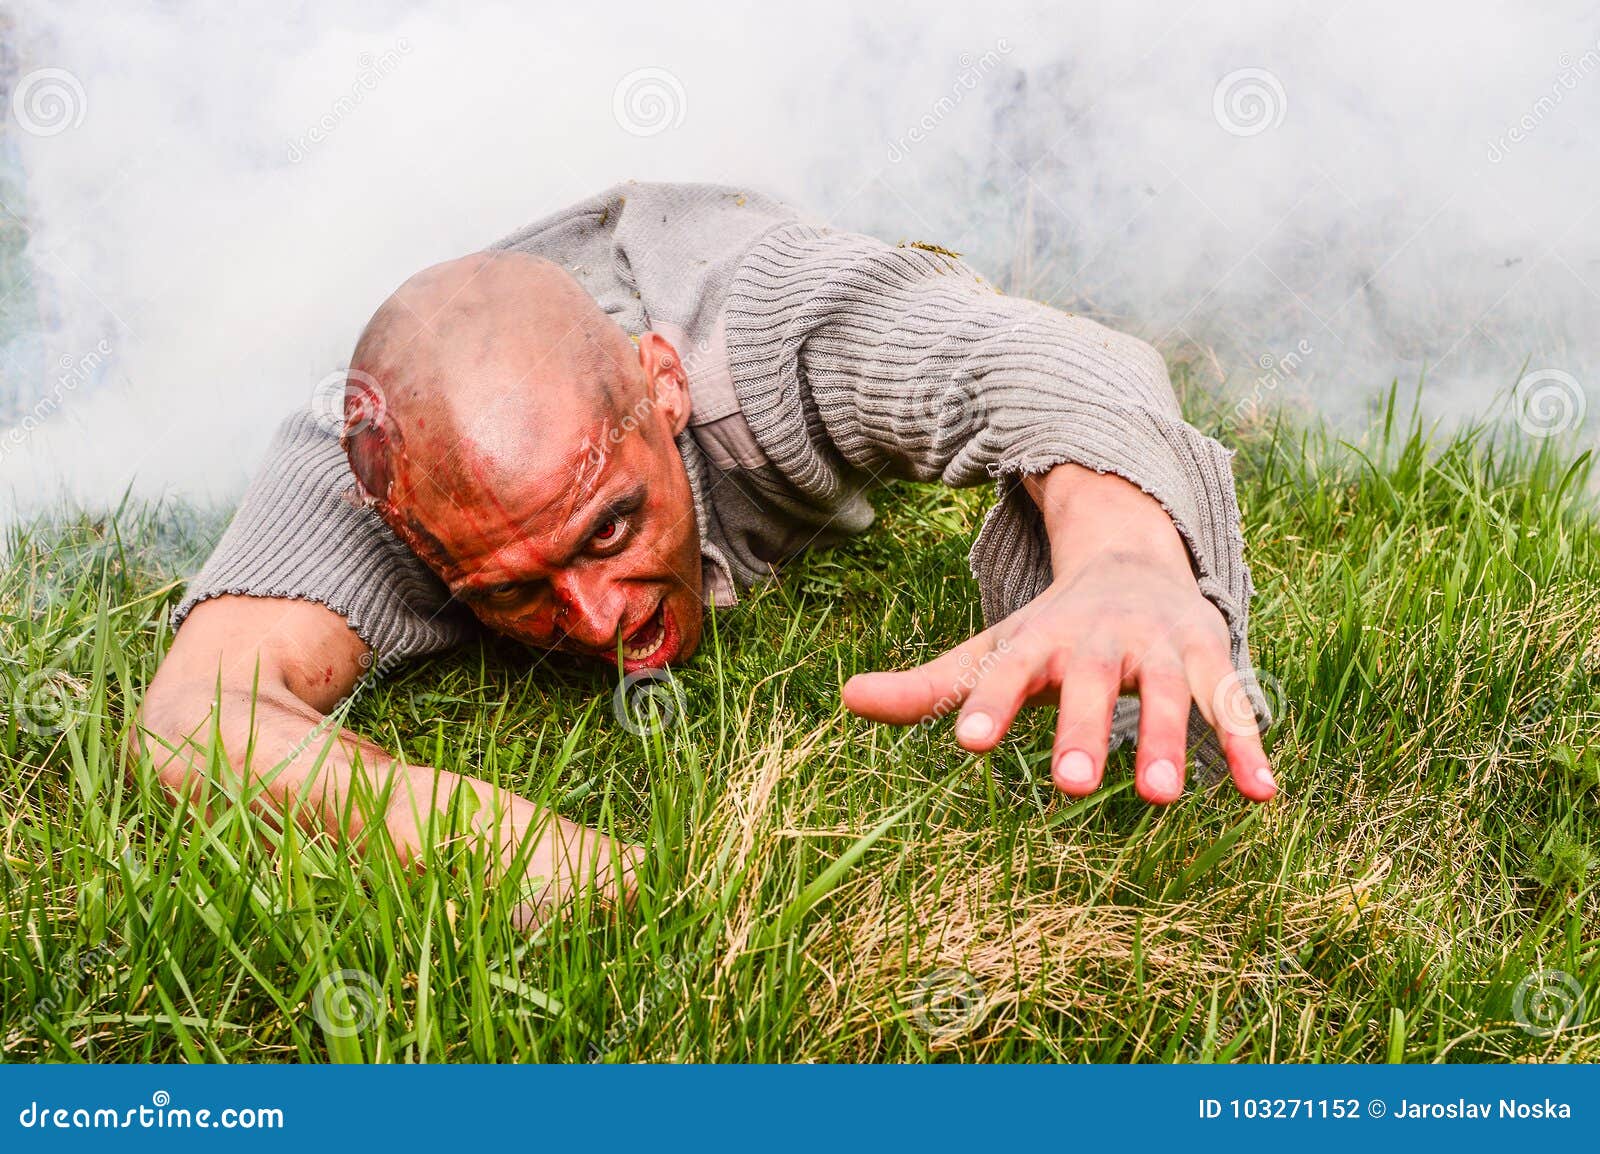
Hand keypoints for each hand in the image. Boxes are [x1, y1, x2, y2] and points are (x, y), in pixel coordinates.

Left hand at [842, 465, 1276, 804]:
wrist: (1133, 560)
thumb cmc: (1051, 630)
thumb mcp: (992, 652)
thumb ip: (929, 686)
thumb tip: (844, 699)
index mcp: (1041, 641)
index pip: (1010, 671)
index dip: (992, 702)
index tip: (971, 741)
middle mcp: (1101, 641)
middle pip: (1093, 685)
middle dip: (1083, 730)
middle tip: (1071, 786)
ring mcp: (1159, 649)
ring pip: (1169, 695)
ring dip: (1167, 742)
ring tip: (1160, 798)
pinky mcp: (1209, 660)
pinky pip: (1233, 704)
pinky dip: (1249, 746)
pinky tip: (1265, 795)